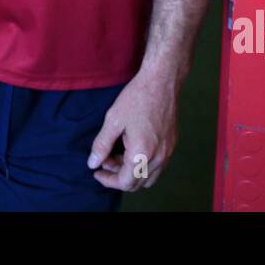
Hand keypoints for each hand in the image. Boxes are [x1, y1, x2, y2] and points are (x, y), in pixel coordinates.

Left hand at [87, 70, 178, 190]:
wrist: (161, 81)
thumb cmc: (137, 98)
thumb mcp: (113, 120)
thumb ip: (102, 145)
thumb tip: (93, 163)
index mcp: (142, 154)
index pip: (125, 182)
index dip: (108, 181)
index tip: (97, 172)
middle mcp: (158, 158)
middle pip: (137, 183)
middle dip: (118, 176)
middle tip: (105, 160)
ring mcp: (167, 152)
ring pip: (149, 177)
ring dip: (131, 173)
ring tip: (117, 155)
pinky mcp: (171, 144)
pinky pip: (157, 166)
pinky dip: (143, 165)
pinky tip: (132, 149)